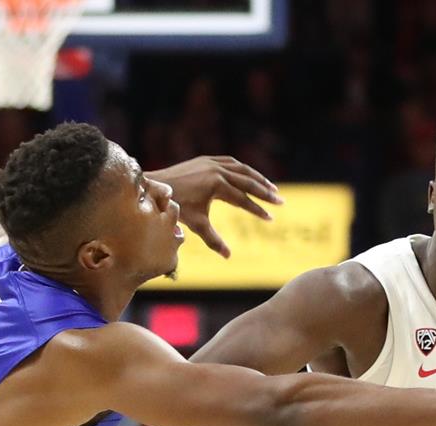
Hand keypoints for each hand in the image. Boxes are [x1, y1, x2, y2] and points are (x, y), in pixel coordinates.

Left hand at [149, 155, 282, 257]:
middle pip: (248, 181)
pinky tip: (250, 176)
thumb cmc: (176, 206)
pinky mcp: (206, 159)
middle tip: (280, 201)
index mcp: (216, 185)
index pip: (243, 199)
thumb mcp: (196, 224)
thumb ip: (214, 239)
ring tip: (271, 188)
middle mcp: (216, 170)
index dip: (258, 210)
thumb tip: (228, 257)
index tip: (271, 218)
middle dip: (265, 192)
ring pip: (242, 169)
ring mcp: (211, 162)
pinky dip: (243, 169)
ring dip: (257, 178)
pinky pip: (230, 162)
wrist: (156, 186)